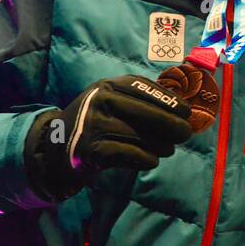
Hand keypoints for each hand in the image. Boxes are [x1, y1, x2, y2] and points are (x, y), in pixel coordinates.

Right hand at [25, 75, 194, 199]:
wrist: (57, 146)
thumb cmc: (98, 123)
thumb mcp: (114, 103)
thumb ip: (142, 103)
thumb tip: (184, 111)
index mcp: (108, 85)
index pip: (144, 88)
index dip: (169, 100)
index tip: (187, 112)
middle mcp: (99, 100)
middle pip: (147, 113)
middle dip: (172, 125)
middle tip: (185, 134)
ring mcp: (93, 124)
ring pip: (141, 136)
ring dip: (161, 146)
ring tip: (168, 149)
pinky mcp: (90, 149)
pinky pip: (130, 154)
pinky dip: (146, 159)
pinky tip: (151, 160)